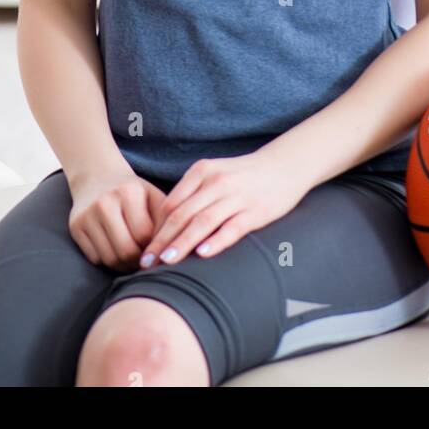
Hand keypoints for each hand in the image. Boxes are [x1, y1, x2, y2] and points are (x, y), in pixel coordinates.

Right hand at [68, 162, 169, 272]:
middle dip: (138, 262)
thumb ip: (164, 220)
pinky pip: (95, 258)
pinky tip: (116, 253)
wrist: (97, 176)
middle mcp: (105, 202)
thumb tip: (169, 252)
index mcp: (129, 192)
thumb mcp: (152, 197)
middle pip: (126, 250)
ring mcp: (87, 215)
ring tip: (133, 260)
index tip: (158, 251)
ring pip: (109, 258)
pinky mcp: (75, 227)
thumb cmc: (133, 192)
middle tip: (145, 262)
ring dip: (124, 266)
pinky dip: (108, 261)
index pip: (144, 234)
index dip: (153, 248)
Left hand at [136, 152, 309, 268]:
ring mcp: (237, 195)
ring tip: (167, 262)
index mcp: (202, 172)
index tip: (144, 251)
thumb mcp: (214, 175)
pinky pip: (233, 227)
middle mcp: (216, 181)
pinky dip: (216, 240)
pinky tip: (203, 254)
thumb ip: (192, 195)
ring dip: (182, 243)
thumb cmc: (243, 176)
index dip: (154, 229)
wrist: (284, 165)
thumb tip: (165, 228)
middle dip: (161, 241)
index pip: (171, 204)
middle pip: (182, 214)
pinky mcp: (256, 210)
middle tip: (146, 263)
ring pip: (203, 222)